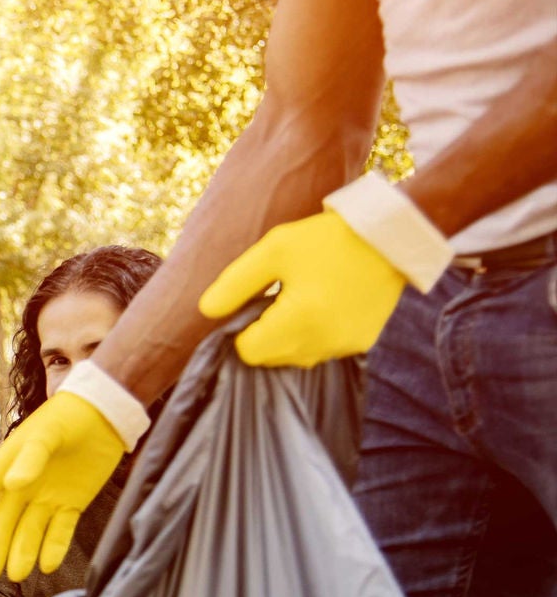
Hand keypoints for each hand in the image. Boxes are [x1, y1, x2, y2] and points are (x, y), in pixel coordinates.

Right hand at [0, 390, 126, 582]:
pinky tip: (47, 566)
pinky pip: (60, 531)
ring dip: (22, 552)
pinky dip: (54, 547)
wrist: (106, 412)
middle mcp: (23, 486)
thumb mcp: (48, 433)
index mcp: (8, 467)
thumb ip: (31, 458)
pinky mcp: (73, 503)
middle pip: (5, 523)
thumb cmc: (68, 416)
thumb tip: (12, 486)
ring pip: (30, 531)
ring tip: (16, 576)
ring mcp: (48, 496)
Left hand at [198, 209, 407, 366]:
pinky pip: (321, 351)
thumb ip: (234, 284)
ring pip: (296, 357)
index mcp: (300, 321)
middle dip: (264, 333)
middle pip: (270, 358)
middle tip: (279, 297)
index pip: (248, 352)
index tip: (253, 303)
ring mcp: (346, 347)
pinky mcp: (362, 343)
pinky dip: (312, 336)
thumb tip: (206, 312)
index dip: (241, 330)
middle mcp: (324, 343)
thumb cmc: (327, 239)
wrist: (390, 237)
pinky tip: (322, 306)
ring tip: (302, 299)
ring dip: (288, 336)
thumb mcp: (273, 251)